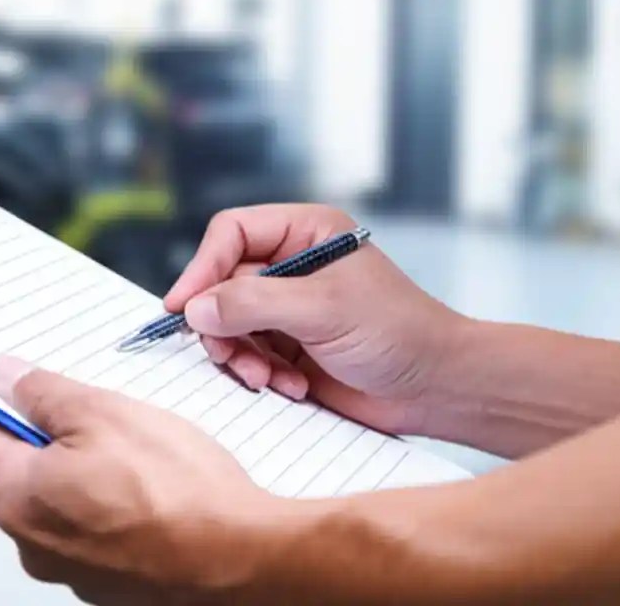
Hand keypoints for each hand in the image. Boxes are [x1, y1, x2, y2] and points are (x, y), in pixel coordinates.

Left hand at [0, 357, 273, 604]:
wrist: (241, 558)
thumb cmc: (177, 494)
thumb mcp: (102, 412)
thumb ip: (42, 393)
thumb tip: (6, 378)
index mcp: (18, 500)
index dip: (10, 400)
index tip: (35, 386)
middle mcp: (34, 545)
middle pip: (26, 470)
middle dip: (59, 438)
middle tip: (105, 419)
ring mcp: (73, 571)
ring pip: (67, 501)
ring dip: (92, 473)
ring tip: (141, 458)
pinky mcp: (112, 584)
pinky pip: (100, 531)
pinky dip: (118, 508)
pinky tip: (156, 493)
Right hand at [164, 205, 467, 434]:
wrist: (435, 388)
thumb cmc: (398, 333)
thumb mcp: (322, 309)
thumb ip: (254, 303)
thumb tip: (195, 308)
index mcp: (305, 232)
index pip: (231, 234)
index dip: (202, 267)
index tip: (184, 307)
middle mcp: (291, 265)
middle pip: (220, 284)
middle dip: (223, 325)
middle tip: (230, 354)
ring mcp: (287, 308)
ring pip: (227, 324)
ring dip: (240, 355)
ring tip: (267, 377)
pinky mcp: (288, 347)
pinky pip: (246, 355)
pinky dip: (259, 374)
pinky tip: (292, 387)